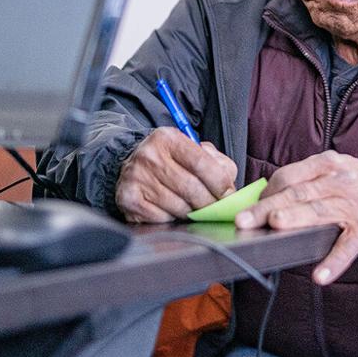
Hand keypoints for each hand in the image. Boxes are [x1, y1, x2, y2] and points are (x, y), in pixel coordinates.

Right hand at [115, 127, 237, 222]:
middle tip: (215, 207)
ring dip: (192, 212)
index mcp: (168, 138)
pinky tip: (172, 210)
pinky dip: (173, 218)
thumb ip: (217, 163)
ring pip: (178, 206)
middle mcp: (149, 156)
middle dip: (209, 202)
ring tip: (193, 206)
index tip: (228, 194)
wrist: (133, 163)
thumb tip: (229, 188)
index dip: (219, 182)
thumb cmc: (172, 159)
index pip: (201, 162)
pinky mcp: (128, 199)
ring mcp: (137, 178)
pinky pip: (162, 218)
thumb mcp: (195, 150)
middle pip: (191, 187)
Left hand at [235, 150, 357, 285]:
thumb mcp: (333, 170)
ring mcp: (354, 204)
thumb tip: (262, 199)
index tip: (249, 208)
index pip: (290, 176)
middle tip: (246, 219)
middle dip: (270, 207)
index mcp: (327, 164)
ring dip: (297, 219)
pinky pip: (347, 246)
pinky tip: (320, 276)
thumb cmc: (356, 182)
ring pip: (319, 212)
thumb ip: (304, 180)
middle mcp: (340, 181)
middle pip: (299, 194)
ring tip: (277, 226)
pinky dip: (334, 261)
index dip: (267, 192)